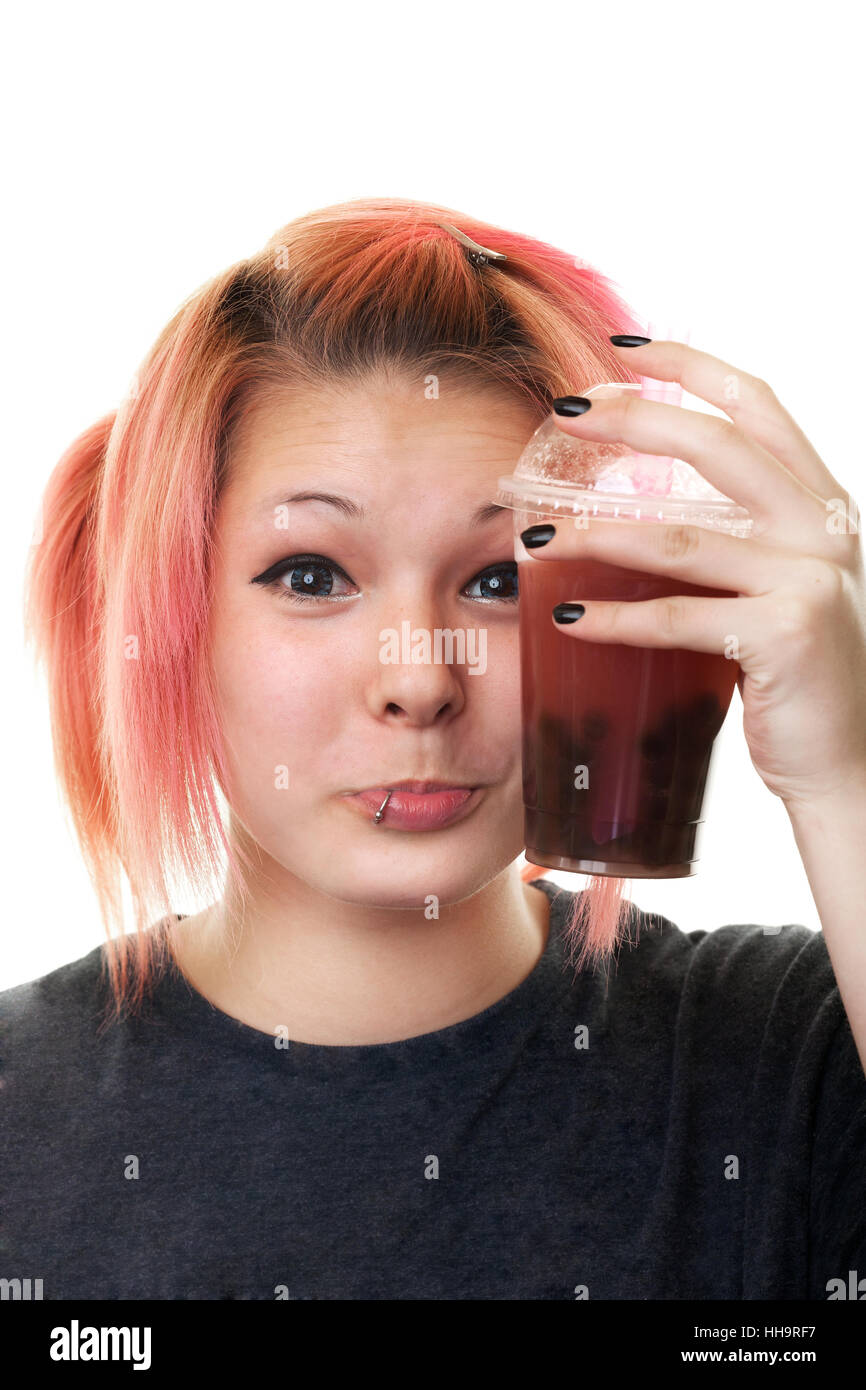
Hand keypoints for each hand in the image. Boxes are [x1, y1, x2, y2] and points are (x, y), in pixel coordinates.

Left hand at [518, 337, 865, 811]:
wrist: (849, 761)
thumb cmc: (799, 679)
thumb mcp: (777, 590)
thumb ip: (731, 545)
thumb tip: (627, 521)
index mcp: (821, 506)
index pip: (758, 406)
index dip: (691, 366)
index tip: (622, 349)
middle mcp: (823, 530)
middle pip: (717, 446)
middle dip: (633, 419)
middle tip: (561, 416)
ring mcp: (809, 580)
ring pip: (680, 539)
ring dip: (595, 533)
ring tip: (536, 534)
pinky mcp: (784, 636)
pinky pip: (677, 618)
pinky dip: (613, 618)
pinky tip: (566, 616)